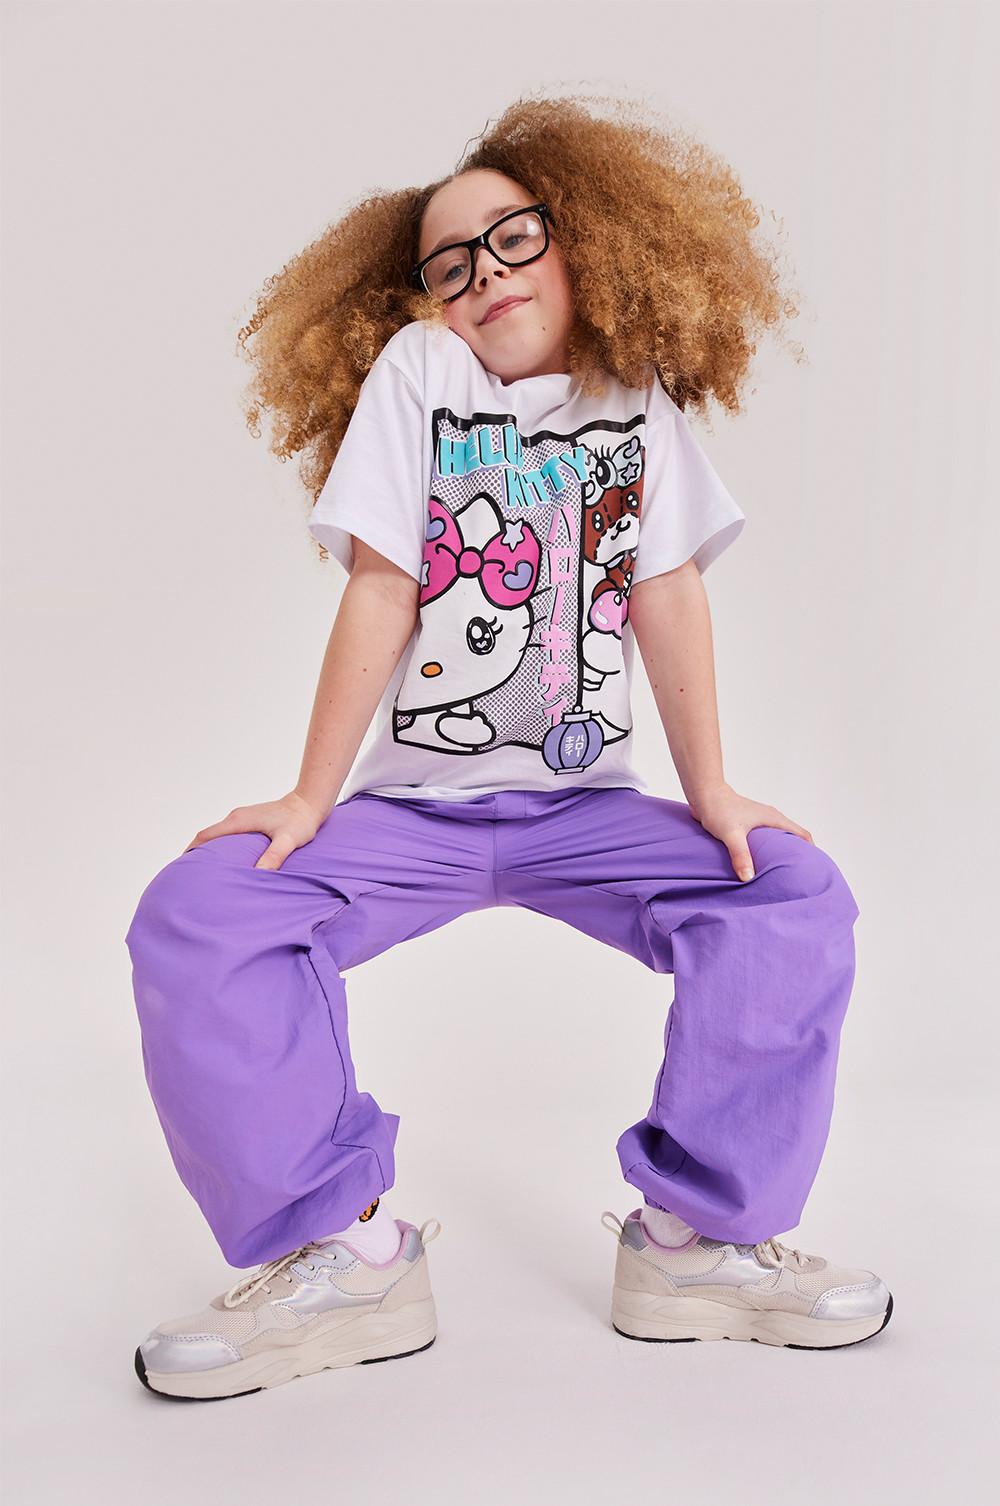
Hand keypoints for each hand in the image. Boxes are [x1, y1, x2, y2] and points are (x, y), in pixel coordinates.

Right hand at [181, 790, 326, 870]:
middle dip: (195, 852)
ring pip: (217, 835)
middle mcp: (236, 817)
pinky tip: (224, 860)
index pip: (205, 836)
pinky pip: (227, 834)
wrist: (309, 802)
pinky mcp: (250, 820)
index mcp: (238, 821)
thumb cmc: (300, 821)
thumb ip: (274, 856)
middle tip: (186, 873)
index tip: (179, 867)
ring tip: (201, 870)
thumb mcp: (288, 840)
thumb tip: (258, 874)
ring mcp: (242, 818)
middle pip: (206, 836)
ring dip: (207, 849)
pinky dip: (219, 846)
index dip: (190, 851)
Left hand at [687, 782, 813, 881]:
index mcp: (774, 819)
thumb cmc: (719, 809)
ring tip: (779, 873)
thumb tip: (749, 877)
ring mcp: (760, 821)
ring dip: (781, 853)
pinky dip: (767, 850)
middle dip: (797, 855)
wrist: (704, 795)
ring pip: (778, 838)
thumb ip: (741, 855)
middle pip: (793, 838)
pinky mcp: (749, 824)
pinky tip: (758, 863)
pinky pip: (765, 839)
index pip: (802, 835)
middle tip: (797, 875)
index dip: (811, 851)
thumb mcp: (732, 834)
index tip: (812, 868)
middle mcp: (771, 819)